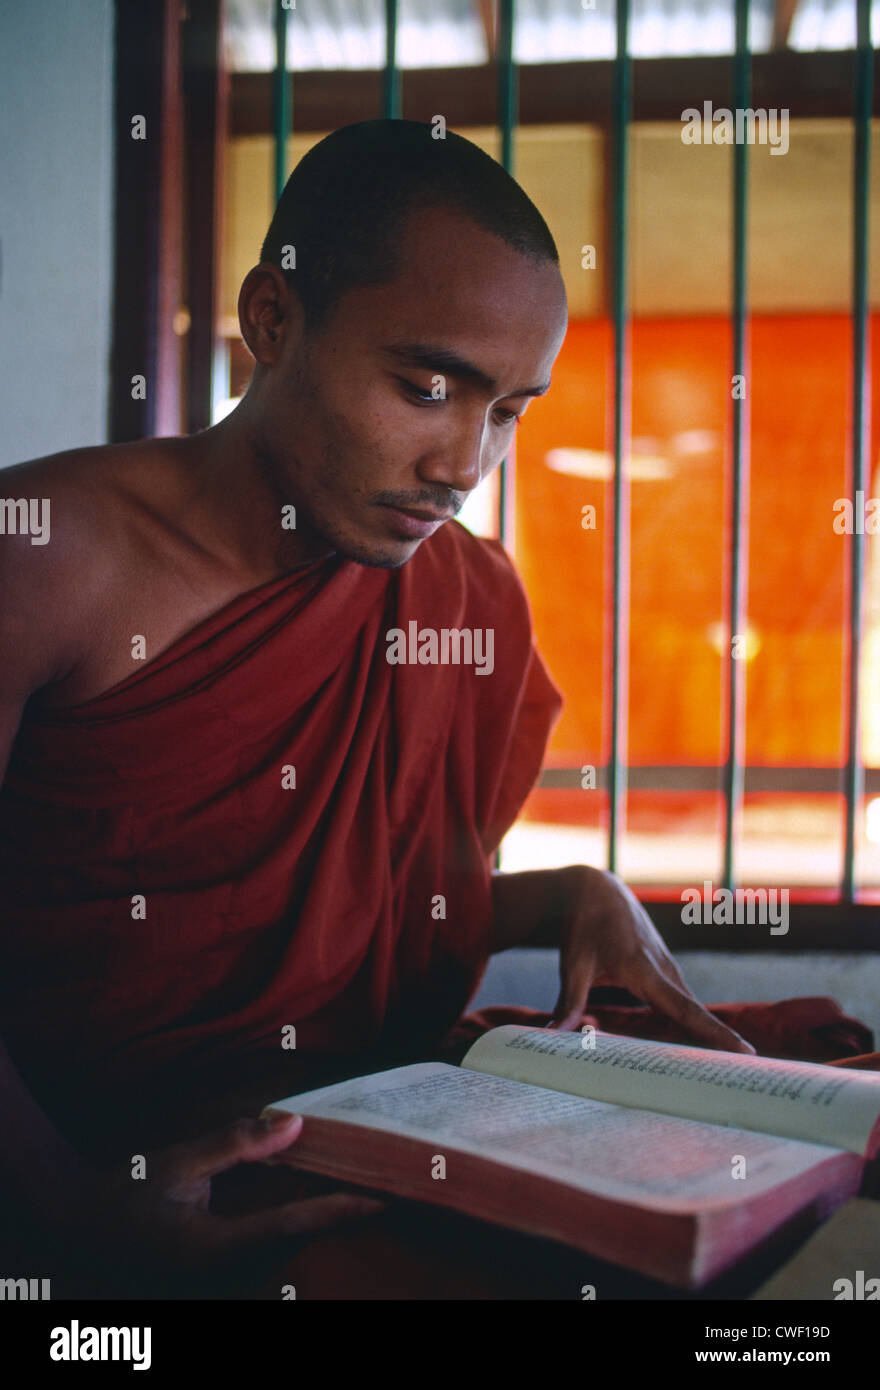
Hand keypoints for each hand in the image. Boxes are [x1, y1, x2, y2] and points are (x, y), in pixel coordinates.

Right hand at [63, 1111, 385, 1277]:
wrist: (79, 1236)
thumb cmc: (123, 1196)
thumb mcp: (177, 1162)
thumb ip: (236, 1144)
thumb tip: (295, 1124)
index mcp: (210, 1250)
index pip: (287, 1227)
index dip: (338, 1210)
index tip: (382, 1197)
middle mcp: (222, 1277)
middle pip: (299, 1248)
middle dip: (343, 1218)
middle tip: (395, 1186)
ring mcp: (221, 1285)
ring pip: (288, 1255)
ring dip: (325, 1222)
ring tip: (372, 1188)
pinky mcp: (221, 1280)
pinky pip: (271, 1254)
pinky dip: (300, 1227)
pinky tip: (323, 1198)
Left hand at [547, 865, 755, 1053]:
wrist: (595, 891)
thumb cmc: (584, 925)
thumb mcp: (573, 964)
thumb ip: (568, 1002)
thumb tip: (553, 1034)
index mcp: (645, 970)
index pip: (686, 1010)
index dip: (715, 1033)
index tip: (746, 1052)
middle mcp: (664, 969)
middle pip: (694, 1014)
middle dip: (720, 1044)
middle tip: (746, 1075)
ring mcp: (667, 968)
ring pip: (688, 1007)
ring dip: (705, 1034)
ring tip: (731, 1064)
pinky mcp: (664, 969)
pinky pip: (681, 1000)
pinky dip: (690, 1020)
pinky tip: (697, 1043)